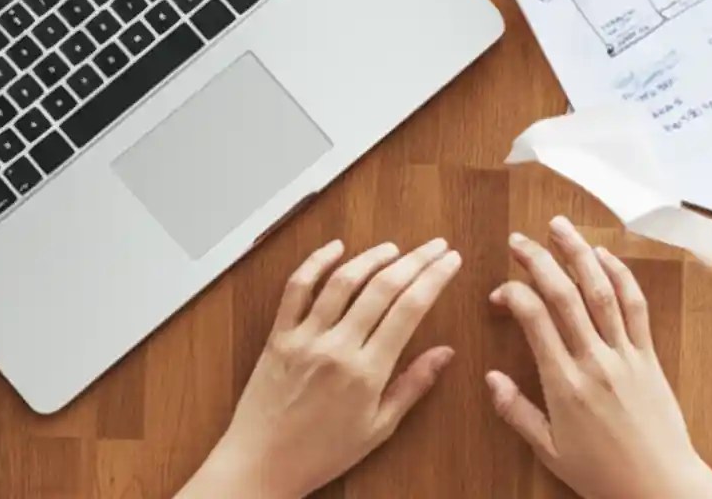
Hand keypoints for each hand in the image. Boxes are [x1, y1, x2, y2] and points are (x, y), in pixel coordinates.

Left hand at [178, 238, 461, 498]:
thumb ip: (413, 385)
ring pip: (343, 281)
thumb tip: (446, 353)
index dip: (435, 278)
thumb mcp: (379, 428)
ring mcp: (305, 338)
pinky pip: (296, 288)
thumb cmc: (321, 453)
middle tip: (435, 245)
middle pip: (383, 287)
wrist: (261, 465)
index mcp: (367, 372)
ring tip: (394, 248)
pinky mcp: (279, 335)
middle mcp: (337, 348)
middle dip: (415, 260)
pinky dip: (316, 262)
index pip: (410, 309)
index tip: (450, 261)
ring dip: (372, 257)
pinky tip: (335, 248)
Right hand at [487, 217, 711, 498]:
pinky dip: (619, 276)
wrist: (661, 486)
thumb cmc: (603, 474)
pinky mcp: (649, 356)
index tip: (499, 292)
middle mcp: (595, 361)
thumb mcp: (550, 451)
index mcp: (565, 385)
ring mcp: (625, 355)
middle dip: (539, 261)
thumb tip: (490, 378)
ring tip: (560, 226)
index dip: (513, 295)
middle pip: (564, 296)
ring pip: (601, 291)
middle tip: (518, 239)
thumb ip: (517, 412)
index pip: (535, 320)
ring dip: (579, 254)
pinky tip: (604, 257)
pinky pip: (635, 307)